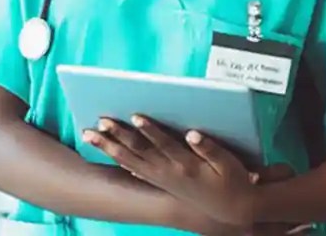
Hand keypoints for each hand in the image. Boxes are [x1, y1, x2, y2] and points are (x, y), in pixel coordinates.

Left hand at [84, 116, 256, 226]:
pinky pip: (137, 172)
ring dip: (110, 148)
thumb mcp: (229, 164)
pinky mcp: (163, 183)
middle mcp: (169, 172)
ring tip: (91, 135)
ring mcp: (163, 179)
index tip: (134, 115)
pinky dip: (122, 163)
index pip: (163, 144)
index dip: (149, 130)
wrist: (231, 209)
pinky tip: (112, 155)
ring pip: (130, 161)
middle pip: (139, 152)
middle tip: (100, 122)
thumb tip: (192, 133)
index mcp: (186, 165)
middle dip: (118, 136)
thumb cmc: (233, 182)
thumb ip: (210, 148)